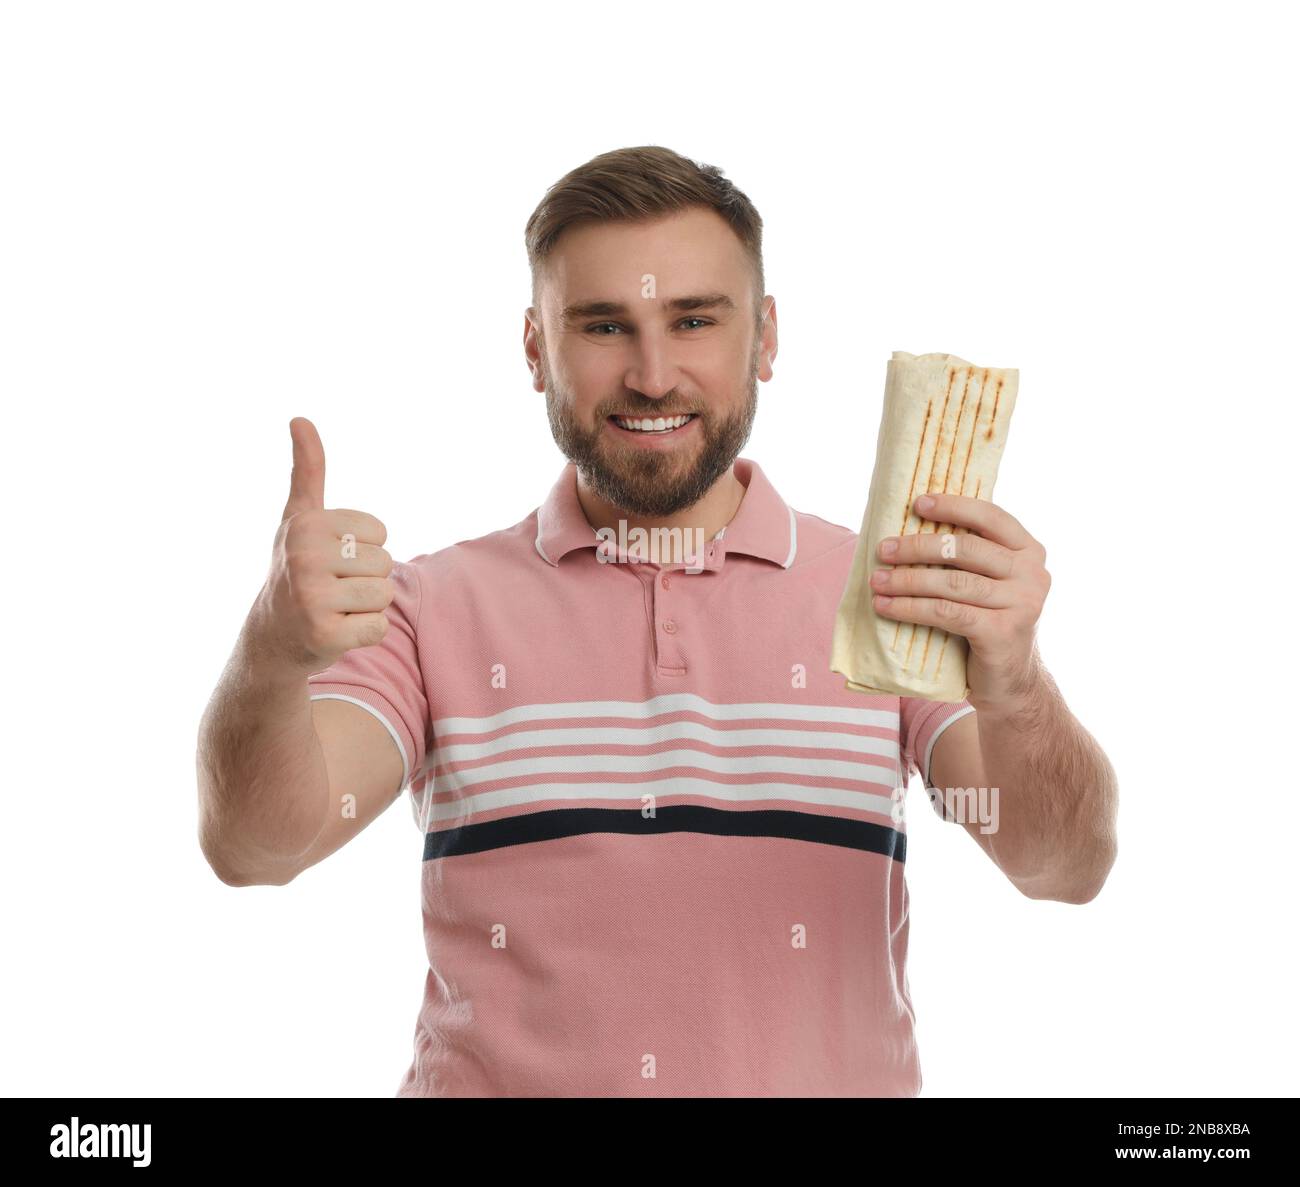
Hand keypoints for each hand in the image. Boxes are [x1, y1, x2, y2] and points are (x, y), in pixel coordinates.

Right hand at [253, 417, 394, 674]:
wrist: (272, 636)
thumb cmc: (295, 568)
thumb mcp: (298, 517)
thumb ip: (307, 470)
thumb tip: (300, 418)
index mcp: (306, 524)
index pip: (380, 532)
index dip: (364, 548)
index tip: (331, 558)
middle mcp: (304, 557)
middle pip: (385, 563)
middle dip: (366, 579)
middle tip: (332, 588)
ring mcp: (312, 598)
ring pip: (383, 595)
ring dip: (366, 607)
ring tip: (334, 608)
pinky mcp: (324, 635)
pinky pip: (378, 628)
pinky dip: (364, 634)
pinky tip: (335, 631)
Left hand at [869, 492, 1050, 706]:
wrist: (1009, 682)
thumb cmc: (988, 622)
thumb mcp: (988, 583)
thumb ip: (969, 557)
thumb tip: (909, 527)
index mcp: (1030, 551)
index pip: (991, 517)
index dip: (954, 506)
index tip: (917, 504)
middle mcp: (1033, 574)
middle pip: (965, 549)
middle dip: (917, 547)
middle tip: (883, 550)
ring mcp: (1022, 604)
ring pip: (952, 583)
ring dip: (907, 580)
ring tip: (876, 581)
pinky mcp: (1002, 633)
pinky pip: (947, 613)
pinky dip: (911, 608)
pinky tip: (886, 607)